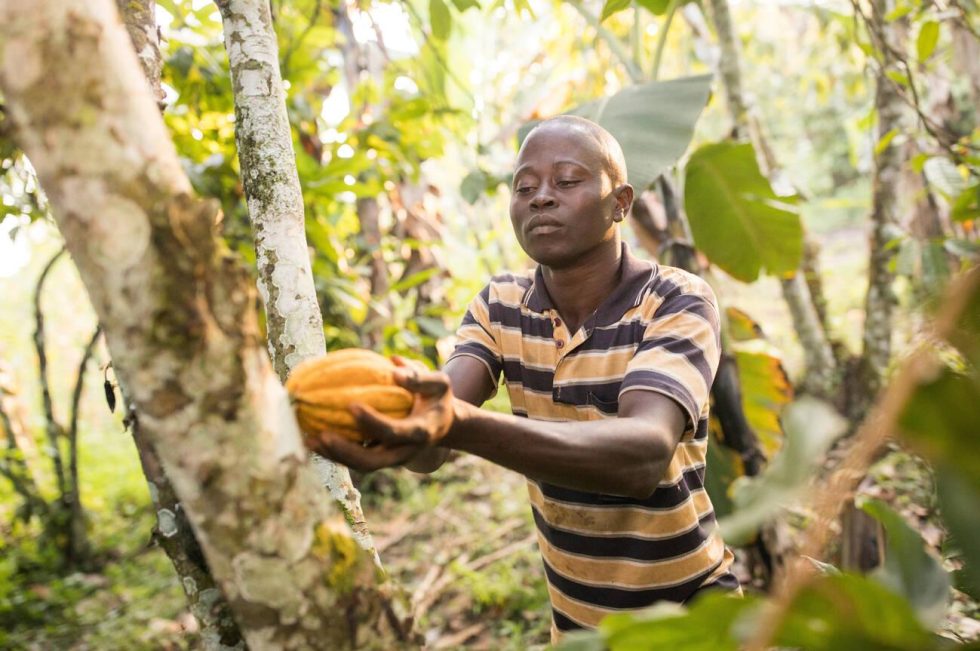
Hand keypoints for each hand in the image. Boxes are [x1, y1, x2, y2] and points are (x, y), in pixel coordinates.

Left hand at [314, 356, 455, 471]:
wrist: (442, 424)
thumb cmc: (437, 398)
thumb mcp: (440, 383)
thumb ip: (419, 376)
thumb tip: (392, 363)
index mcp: (420, 433)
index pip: (393, 432)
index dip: (372, 422)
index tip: (351, 404)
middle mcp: (404, 452)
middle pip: (372, 462)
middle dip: (345, 452)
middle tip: (321, 435)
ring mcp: (390, 459)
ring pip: (359, 465)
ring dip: (333, 455)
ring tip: (308, 439)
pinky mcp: (379, 457)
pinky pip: (354, 458)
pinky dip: (334, 450)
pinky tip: (312, 436)